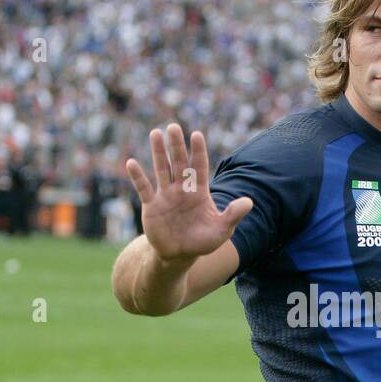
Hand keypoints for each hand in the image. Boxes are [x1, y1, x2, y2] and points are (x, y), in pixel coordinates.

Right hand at [124, 123, 252, 264]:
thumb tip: (249, 202)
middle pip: (179, 163)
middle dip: (176, 146)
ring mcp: (165, 195)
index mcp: (199, 191)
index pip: (199, 167)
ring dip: (158, 152)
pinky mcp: (151, 206)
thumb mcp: (222, 230)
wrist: (179, 255)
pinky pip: (144, 188)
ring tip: (155, 133)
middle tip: (173, 126)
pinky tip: (131, 163)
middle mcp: (182, 189)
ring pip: (161, 169)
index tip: (197, 135)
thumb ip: (232, 215)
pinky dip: (137, 177)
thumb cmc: (203, 241)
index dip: (198, 151)